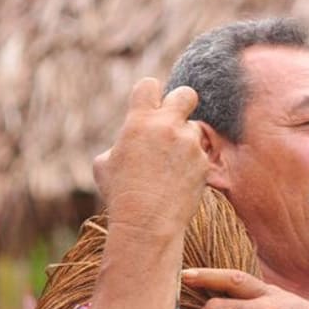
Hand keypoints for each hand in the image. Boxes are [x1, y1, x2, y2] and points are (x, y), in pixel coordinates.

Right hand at [93, 78, 206, 238]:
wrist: (147, 223)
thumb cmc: (121, 195)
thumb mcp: (104, 165)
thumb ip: (120, 143)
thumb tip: (126, 142)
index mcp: (138, 121)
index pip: (149, 85)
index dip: (150, 94)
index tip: (150, 107)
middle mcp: (167, 127)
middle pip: (186, 94)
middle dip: (182, 103)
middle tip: (174, 121)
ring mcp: (189, 144)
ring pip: (195, 129)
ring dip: (187, 141)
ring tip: (172, 166)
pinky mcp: (204, 162)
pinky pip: (202, 154)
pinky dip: (194, 164)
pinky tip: (181, 180)